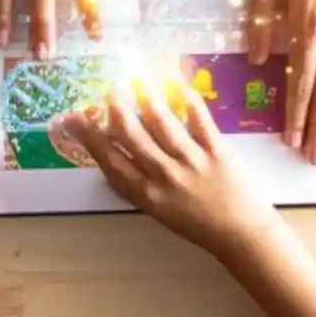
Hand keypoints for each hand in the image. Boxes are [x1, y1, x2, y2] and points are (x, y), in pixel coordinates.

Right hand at [64, 83, 280, 256]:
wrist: (241, 235)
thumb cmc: (198, 225)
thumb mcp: (159, 212)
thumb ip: (138, 187)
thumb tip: (112, 163)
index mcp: (147, 194)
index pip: (111, 161)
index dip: (90, 138)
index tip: (74, 118)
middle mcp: (165, 176)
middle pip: (134, 137)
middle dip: (118, 111)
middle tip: (108, 90)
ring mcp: (192, 162)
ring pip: (163, 125)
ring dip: (147, 100)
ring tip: (136, 81)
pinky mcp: (218, 151)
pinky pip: (200, 121)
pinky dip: (188, 102)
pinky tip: (178, 85)